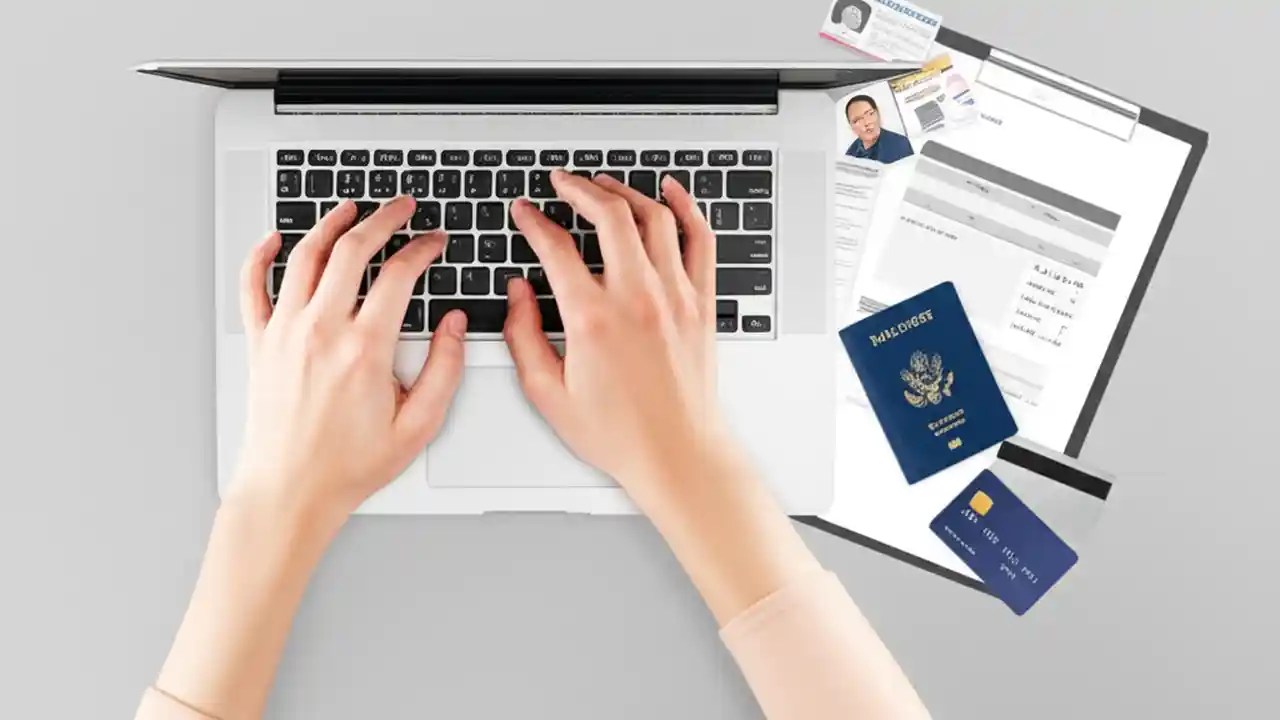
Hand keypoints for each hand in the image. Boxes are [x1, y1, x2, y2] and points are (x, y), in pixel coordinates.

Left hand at [234, 196, 466, 518]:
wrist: (290, 491)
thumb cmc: (349, 465)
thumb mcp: (418, 426)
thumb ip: (445, 370)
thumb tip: (454, 326)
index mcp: (365, 349)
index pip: (399, 274)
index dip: (423, 248)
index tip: (434, 241)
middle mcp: (322, 331)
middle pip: (353, 249)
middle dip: (383, 218)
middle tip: (401, 207)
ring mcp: (286, 332)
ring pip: (306, 256)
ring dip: (331, 223)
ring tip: (351, 209)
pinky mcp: (262, 343)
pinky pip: (254, 285)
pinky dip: (262, 254)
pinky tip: (275, 239)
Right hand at [504, 171, 723, 509]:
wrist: (676, 453)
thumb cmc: (618, 432)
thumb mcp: (548, 392)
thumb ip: (524, 335)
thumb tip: (518, 293)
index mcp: (593, 318)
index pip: (556, 247)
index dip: (533, 221)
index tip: (524, 212)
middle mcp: (637, 297)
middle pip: (608, 215)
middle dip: (578, 188)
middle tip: (561, 183)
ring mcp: (675, 295)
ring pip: (653, 218)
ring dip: (624, 192)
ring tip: (603, 184)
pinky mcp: (701, 303)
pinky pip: (699, 239)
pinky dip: (685, 207)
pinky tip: (670, 191)